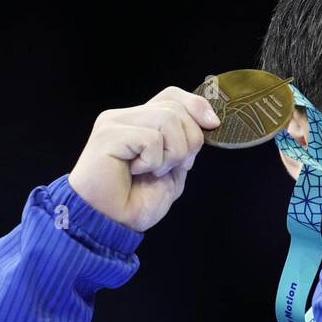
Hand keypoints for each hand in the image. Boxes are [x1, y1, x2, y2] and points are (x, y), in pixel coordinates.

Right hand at [67, 86, 220, 233]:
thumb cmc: (133, 204)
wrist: (108, 224)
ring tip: (152, 172)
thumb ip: (186, 148)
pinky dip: (153, 162)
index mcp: (139, 123)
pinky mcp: (109, 134)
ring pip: (168, 120)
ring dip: (172, 154)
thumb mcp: (172, 174)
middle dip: (189, 142)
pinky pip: (151, 139)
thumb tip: (208, 122)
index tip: (212, 126)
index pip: (171, 96)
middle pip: (175, 108)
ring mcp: (115, 123)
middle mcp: (125, 117)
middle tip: (171, 168)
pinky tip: (135, 172)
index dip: (196, 106)